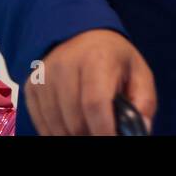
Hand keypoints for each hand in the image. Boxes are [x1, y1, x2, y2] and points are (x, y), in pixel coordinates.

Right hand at [26, 29, 155, 134]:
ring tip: (89, 129)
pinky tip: (71, 127)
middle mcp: (65, 64)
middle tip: (101, 133)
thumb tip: (140, 131)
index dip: (103, 131)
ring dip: (73, 136)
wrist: (81, 35)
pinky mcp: (31, 86)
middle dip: (90, 136)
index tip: (111, 140)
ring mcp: (44, 75)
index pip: (95, 104)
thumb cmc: (113, 59)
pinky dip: (56, 133)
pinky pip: (41, 124)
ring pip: (56, 126)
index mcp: (97, 58)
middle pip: (74, 120)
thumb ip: (144, 104)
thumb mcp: (139, 73)